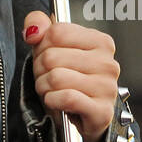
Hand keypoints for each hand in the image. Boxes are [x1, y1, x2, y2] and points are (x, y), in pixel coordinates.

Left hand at [22, 11, 118, 141]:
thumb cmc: (67, 79)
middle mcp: (108, 63)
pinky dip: (53, 100)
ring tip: (52, 90)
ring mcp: (107, 88)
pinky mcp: (102, 111)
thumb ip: (38, 25)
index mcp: (100, 42)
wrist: (79, 116)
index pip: (57, 32)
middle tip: (47, 77)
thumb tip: (33, 30)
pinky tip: (57, 101)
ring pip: (56, 77)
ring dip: (44, 86)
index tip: (47, 54)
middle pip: (52, 56)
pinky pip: (66, 98)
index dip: (42, 45)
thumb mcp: (50, 47)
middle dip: (40, 69)